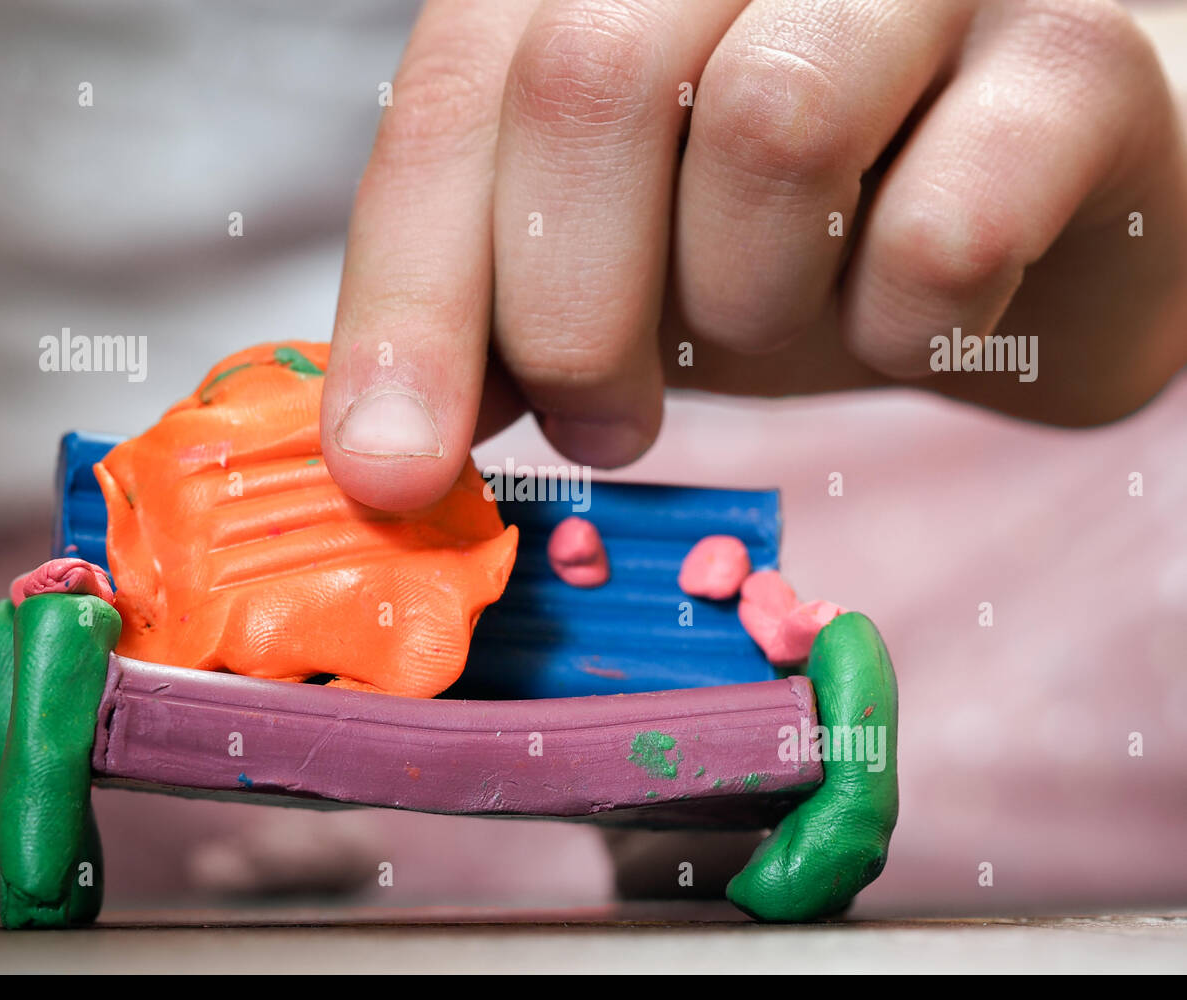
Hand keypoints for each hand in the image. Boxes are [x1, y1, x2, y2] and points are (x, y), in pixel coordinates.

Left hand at [320, 0, 1186, 510]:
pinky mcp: (1074, 62)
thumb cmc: (804, 236)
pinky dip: (905, 330)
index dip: (408, 293)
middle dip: (568, 314)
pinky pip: (945, 230)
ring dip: (745, 306)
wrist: (1033, 219)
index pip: (458, 89)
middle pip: (587, 81)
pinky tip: (921, 320)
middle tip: (602, 427)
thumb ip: (498, 308)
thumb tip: (389, 442)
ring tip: (779, 322)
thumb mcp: (623, 266)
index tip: (387, 473)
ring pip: (769, 126)